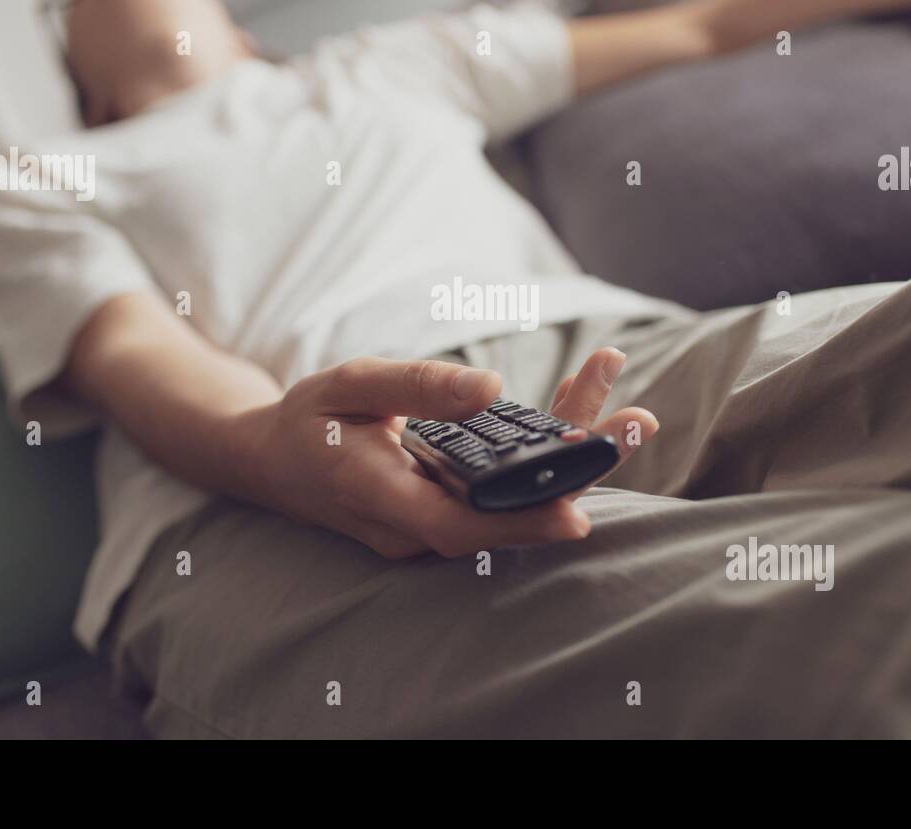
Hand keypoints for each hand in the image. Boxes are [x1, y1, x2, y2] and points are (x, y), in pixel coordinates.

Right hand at [233, 349, 657, 558]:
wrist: (272, 463)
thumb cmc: (308, 419)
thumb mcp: (349, 383)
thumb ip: (417, 386)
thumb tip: (492, 388)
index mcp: (376, 494)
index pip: (455, 526)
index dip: (517, 524)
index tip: (575, 511)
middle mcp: (410, 526)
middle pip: (503, 516)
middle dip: (576, 476)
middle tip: (638, 427)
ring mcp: (429, 527)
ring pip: (510, 503)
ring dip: (571, 458)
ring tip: (630, 410)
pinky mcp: (444, 513)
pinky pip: (500, 492)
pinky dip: (542, 453)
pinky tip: (580, 406)